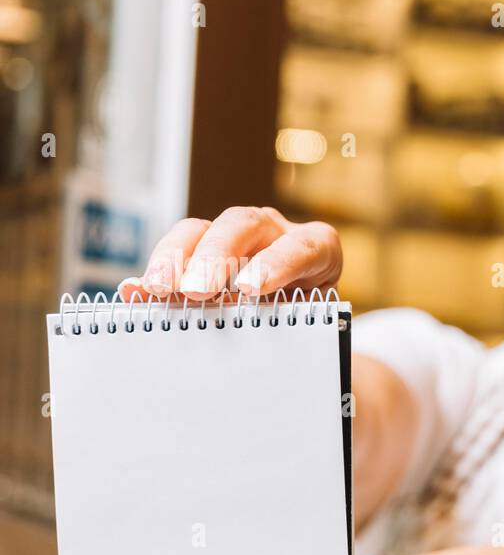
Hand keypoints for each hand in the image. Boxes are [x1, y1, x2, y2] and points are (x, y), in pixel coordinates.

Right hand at [119, 206, 341, 301]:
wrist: (303, 313)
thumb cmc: (310, 317)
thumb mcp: (305, 321)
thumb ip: (282, 320)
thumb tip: (239, 330)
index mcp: (317, 247)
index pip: (301, 246)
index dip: (277, 263)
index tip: (251, 288)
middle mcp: (276, 230)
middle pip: (243, 224)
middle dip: (216, 256)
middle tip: (196, 291)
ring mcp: (239, 233)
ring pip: (203, 229)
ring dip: (176, 258)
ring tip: (157, 289)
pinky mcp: (206, 244)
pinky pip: (178, 248)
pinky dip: (157, 269)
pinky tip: (136, 291)